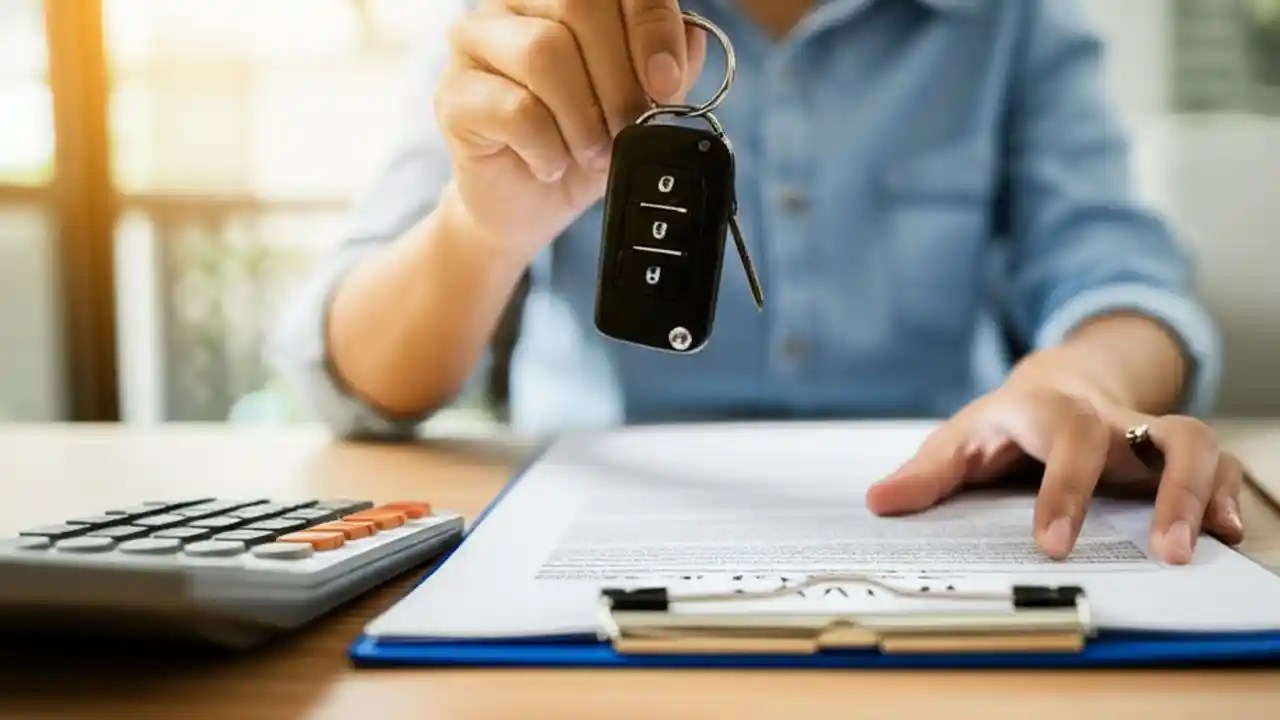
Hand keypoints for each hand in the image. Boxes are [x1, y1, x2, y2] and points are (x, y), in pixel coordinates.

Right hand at [436, 0, 707, 260]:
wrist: (529, 204)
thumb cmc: (581, 143)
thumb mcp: (641, 106)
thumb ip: (669, 69)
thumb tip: (692, 40)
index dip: (651, 23)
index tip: (666, 82)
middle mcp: (515, 3)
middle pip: (577, 4)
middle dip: (618, 77)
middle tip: (629, 127)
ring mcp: (475, 42)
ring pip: (543, 52)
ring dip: (583, 117)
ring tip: (592, 153)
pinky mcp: (453, 95)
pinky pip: (514, 107)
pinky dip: (549, 147)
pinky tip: (553, 164)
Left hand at [866, 373, 1246, 564]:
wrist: (1057, 382)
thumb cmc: (1003, 424)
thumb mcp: (959, 440)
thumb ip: (925, 474)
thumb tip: (878, 502)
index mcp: (1045, 409)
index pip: (1065, 436)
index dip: (1065, 488)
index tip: (1053, 544)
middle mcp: (1104, 416)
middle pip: (1152, 432)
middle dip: (1164, 491)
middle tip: (1161, 553)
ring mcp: (1143, 432)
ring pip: (1196, 442)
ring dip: (1203, 494)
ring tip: (1194, 550)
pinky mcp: (1170, 452)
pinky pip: (1218, 464)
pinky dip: (1228, 498)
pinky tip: (1227, 536)